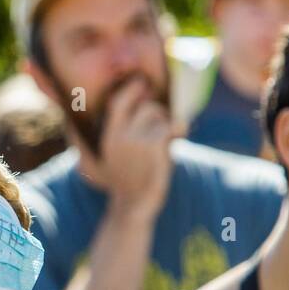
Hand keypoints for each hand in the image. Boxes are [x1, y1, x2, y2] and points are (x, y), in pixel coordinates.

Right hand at [94, 74, 172, 217]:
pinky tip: (180, 136)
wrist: (133, 206)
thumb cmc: (127, 180)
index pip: (118, 102)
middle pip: (147, 108)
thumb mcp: (115, 156)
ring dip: (168, 126)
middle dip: (159, 113)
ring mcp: (136, 141)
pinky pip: (169, 128)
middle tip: (165, 125)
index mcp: (108, 137)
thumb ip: (123, 132)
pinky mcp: (153, 147)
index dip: (132, 88)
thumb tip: (141, 102)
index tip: (142, 83)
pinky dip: (178, 131)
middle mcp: (119, 136)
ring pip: (161, 118)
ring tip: (170, 138)